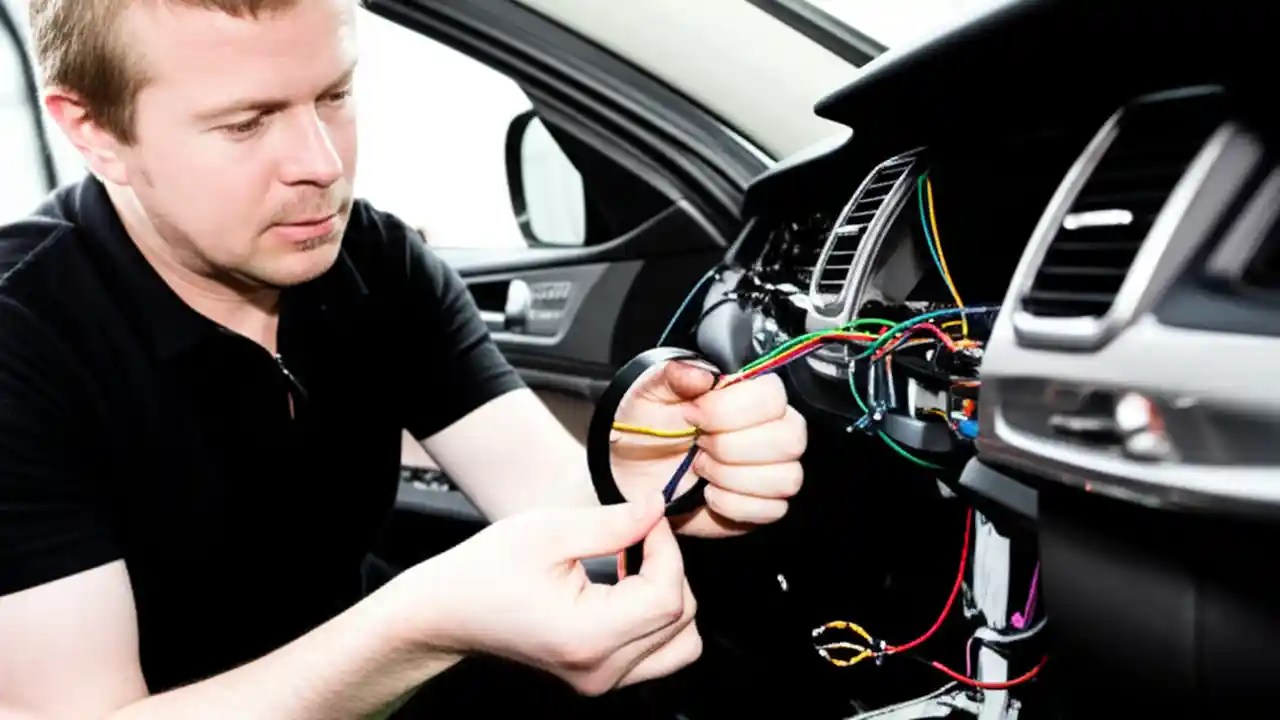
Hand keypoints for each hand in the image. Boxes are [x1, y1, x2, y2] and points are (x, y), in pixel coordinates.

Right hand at [400, 494, 700, 695]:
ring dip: (668, 596)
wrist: (449, 611)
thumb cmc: (487, 569)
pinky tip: (623, 587)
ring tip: (631, 566)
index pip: (667, 596)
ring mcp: (601, 681)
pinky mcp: (601, 679)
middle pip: (681, 618)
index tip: (647, 518)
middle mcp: (600, 670)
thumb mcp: (548, 530)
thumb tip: (658, 506)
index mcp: (587, 636)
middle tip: (635, 534)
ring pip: (681, 640)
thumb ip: (614, 521)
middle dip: (669, 568)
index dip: (667, 548)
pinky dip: (655, 616)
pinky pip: (660, 650)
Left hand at [610, 361, 806, 537]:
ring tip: (701, 468)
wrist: (631, 470)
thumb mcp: (649, 389)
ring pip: (785, 477)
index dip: (730, 409)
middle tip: (698, 445)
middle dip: (731, 447)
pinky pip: (771, 510)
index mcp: (748, 394)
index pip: (773, 395)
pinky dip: (732, 504)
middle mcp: (770, 429)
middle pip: (789, 440)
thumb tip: (703, 375)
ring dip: (731, 477)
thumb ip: (674, 375)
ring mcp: (771, 470)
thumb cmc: (647, 426)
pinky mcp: (763, 506)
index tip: (692, 415)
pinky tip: (708, 493)